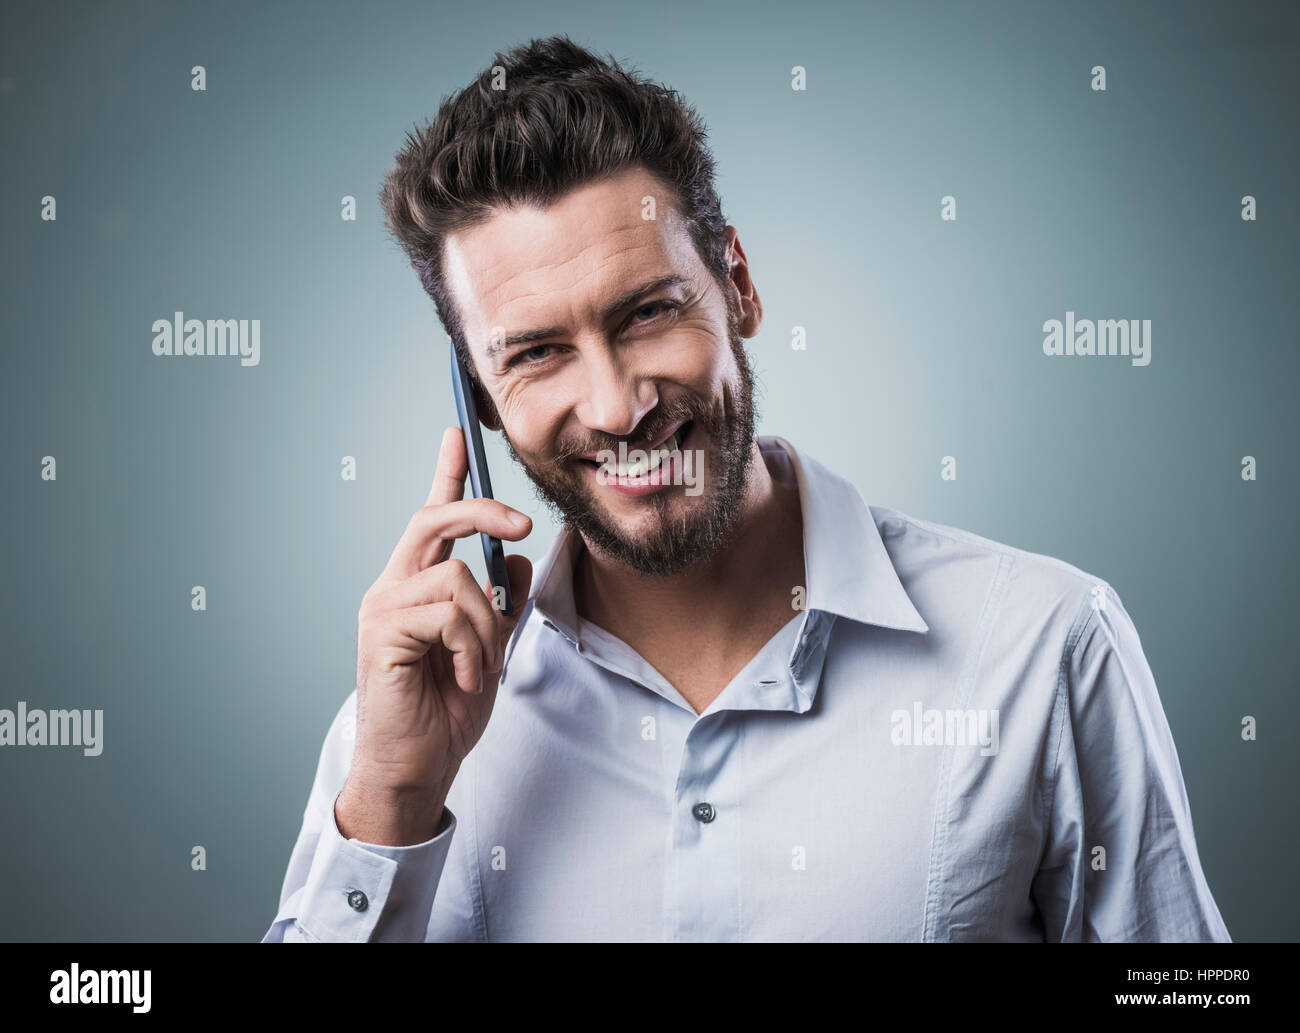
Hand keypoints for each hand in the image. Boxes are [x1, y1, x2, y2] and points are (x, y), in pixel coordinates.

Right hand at [336, 426, 532, 843]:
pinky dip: (475, 647)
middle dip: (482, 510)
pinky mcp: (383, 635)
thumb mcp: (491, 648)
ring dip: (488, 625)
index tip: (457, 434)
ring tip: (482, 666)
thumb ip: (503, 605)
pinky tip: (468, 678)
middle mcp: (392, 588)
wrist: (419, 765)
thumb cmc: (446, 710)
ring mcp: (383, 609)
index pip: (431, 519)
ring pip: (457, 577)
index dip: (446, 475)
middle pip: (433, 521)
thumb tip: (521, 563)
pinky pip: (449, 613)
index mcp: (416, 586)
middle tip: (523, 522)